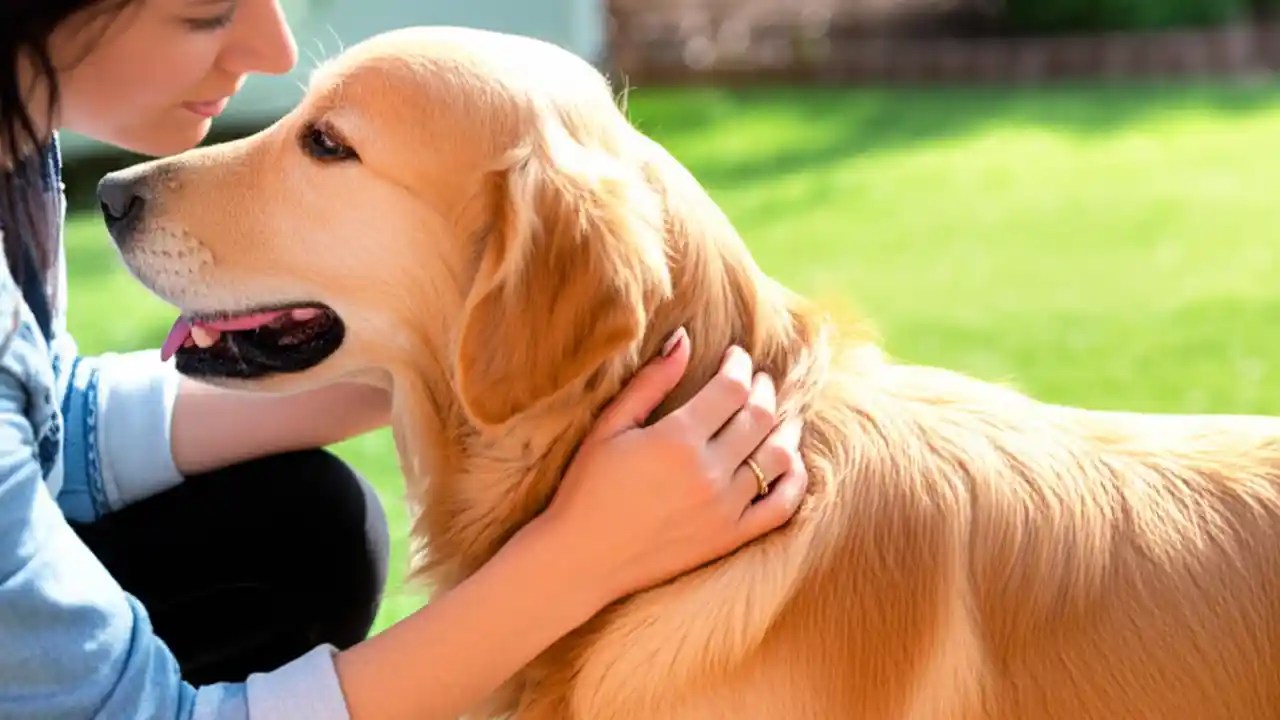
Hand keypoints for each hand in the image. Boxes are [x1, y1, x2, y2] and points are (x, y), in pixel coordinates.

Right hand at [531, 327, 808, 606]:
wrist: (582, 559)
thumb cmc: (587, 488)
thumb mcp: (610, 427)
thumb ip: (651, 382)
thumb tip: (684, 338)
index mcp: (678, 438)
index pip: (732, 388)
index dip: (740, 365)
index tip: (736, 356)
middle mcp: (708, 471)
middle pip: (760, 417)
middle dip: (764, 390)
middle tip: (758, 380)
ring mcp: (724, 507)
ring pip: (778, 456)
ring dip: (785, 428)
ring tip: (779, 416)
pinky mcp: (729, 537)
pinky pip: (781, 506)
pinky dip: (795, 480)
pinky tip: (791, 462)